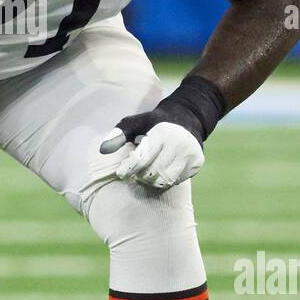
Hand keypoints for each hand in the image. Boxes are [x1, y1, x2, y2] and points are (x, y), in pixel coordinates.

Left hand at [99, 75, 225, 191]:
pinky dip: (165, 180)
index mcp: (162, 133)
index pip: (142, 159)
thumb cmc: (155, 122)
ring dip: (151, 181)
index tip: (121, 173)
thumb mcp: (136, 122)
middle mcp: (179, 144)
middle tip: (135, 171)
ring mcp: (190, 155)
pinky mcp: (196, 164)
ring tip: (145, 173)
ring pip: (165, 180)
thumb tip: (103, 150)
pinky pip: (176, 181)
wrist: (188, 118)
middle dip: (139, 175)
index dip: (129, 169)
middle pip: (153, 172)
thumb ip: (119, 135)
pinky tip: (159, 172)